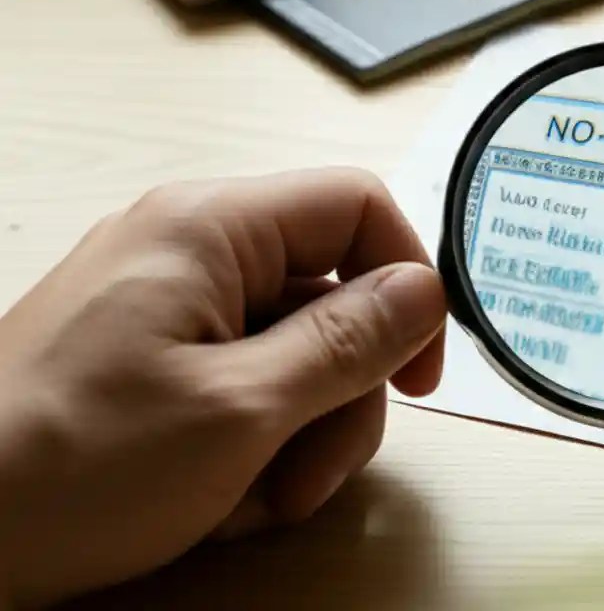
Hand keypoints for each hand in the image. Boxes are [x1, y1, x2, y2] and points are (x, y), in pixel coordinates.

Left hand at [0, 168, 446, 608]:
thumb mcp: (242, 410)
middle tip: (313, 477)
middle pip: (333, 299)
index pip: (356, 207)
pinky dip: (254, 447)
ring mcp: (169, 309)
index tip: (421, 373)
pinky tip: (219, 500)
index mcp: (209, 230)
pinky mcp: (154, 361)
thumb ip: (348, 343)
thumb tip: (426, 291)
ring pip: (298, 355)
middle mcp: (191, 253)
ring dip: (301, 438)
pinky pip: (248, 387)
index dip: (408, 283)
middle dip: (341, 398)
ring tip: (255, 502)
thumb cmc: (72, 466)